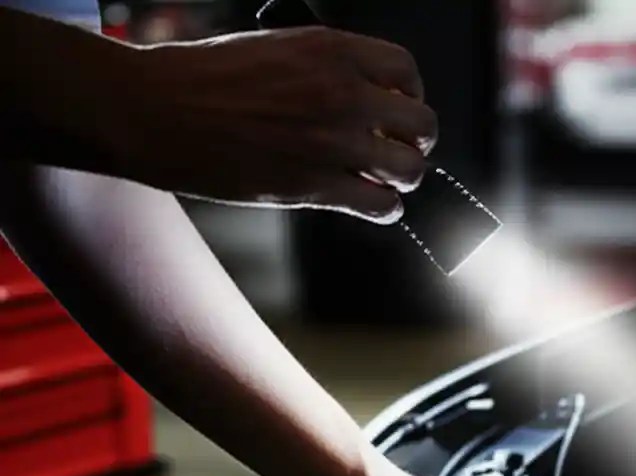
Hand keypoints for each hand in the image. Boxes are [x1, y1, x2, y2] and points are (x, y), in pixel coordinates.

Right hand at [108, 27, 436, 222]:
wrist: (156, 111)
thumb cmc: (204, 78)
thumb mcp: (277, 47)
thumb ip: (328, 68)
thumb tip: (367, 95)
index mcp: (333, 50)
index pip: (406, 72)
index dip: (410, 94)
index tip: (400, 108)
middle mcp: (343, 93)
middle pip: (421, 124)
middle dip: (415, 140)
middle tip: (399, 149)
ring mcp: (333, 142)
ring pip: (409, 170)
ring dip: (403, 178)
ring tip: (385, 179)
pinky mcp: (315, 187)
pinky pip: (381, 205)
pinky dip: (384, 209)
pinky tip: (372, 203)